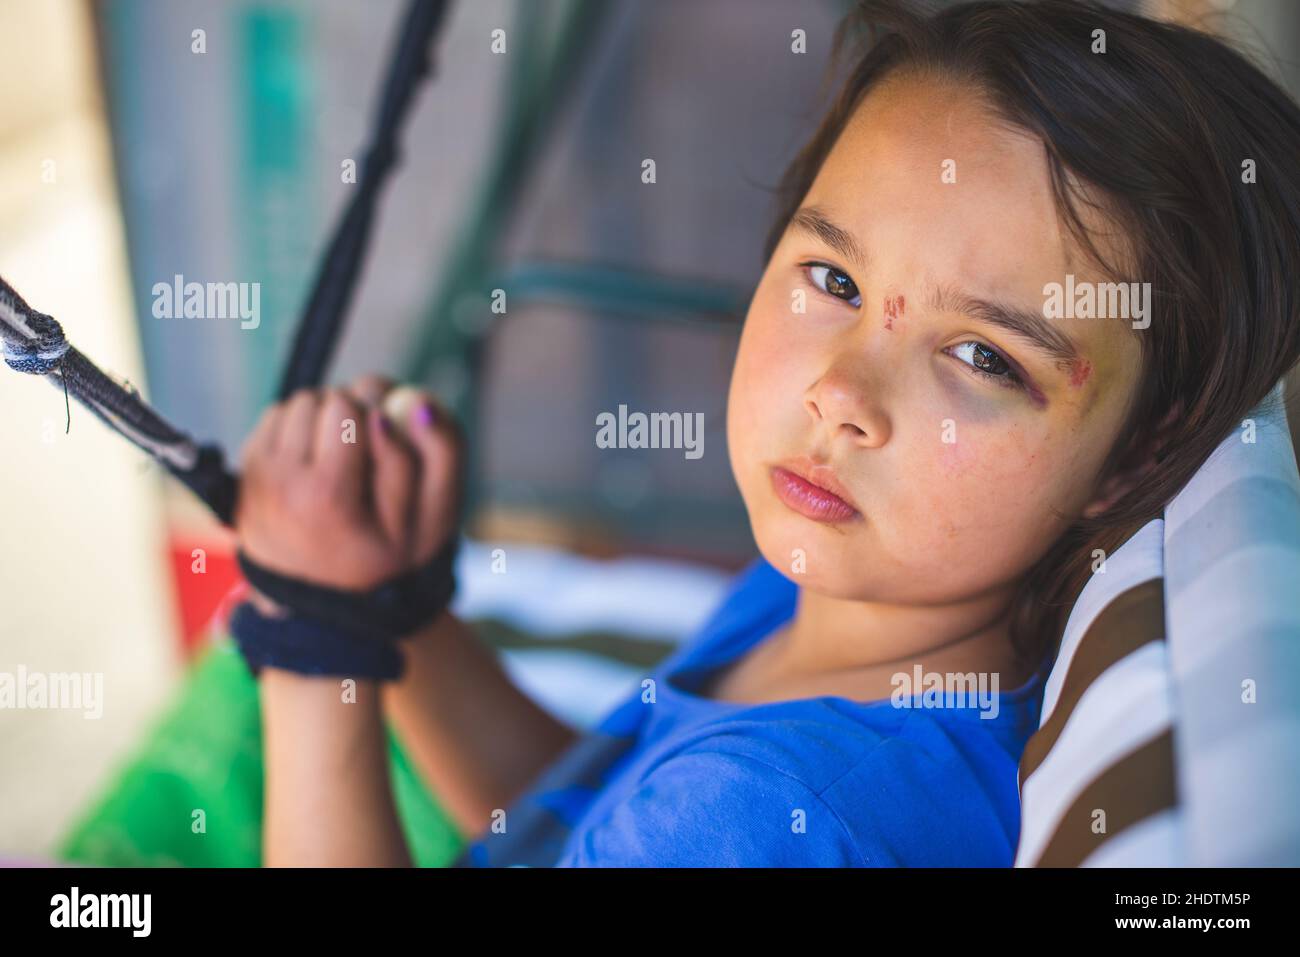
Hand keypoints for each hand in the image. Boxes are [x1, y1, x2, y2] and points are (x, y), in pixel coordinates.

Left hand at [234, 375, 463, 593]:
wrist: (327, 603)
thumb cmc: (389, 556)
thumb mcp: (436, 516)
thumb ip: (441, 452)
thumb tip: (415, 399)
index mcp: (326, 496)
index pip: (351, 407)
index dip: (379, 417)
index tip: (386, 452)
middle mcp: (280, 484)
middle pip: (322, 399)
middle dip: (349, 416)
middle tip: (364, 460)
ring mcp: (256, 478)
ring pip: (298, 405)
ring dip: (323, 421)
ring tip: (340, 464)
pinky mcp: (244, 472)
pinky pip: (277, 419)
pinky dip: (300, 431)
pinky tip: (315, 467)